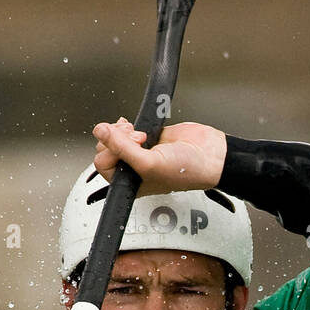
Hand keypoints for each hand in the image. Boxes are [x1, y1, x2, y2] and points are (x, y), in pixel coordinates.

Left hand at [92, 117, 226, 196]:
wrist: (208, 156)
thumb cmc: (185, 171)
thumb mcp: (149, 164)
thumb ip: (122, 147)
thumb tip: (100, 131)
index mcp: (129, 184)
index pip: (103, 164)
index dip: (112, 151)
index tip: (129, 147)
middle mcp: (132, 170)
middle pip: (106, 149)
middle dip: (117, 139)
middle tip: (137, 139)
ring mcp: (140, 153)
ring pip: (115, 137)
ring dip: (123, 130)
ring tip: (139, 133)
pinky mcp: (148, 138)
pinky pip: (128, 129)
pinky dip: (129, 125)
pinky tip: (139, 127)